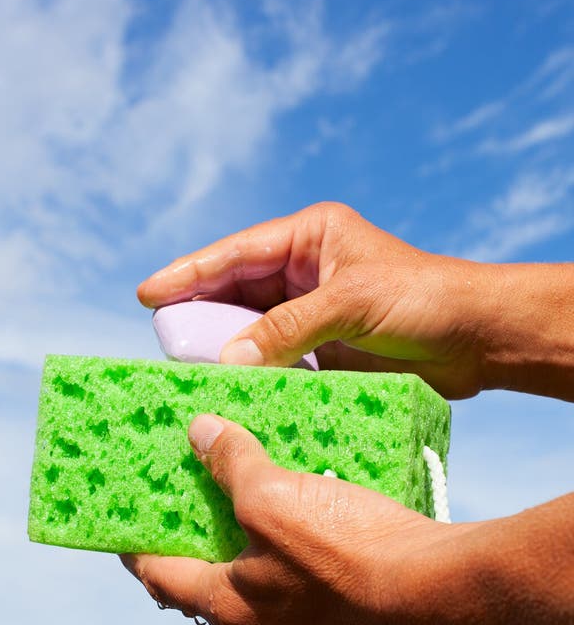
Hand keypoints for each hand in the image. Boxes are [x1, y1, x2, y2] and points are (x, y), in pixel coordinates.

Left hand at [121, 413, 472, 624]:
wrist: (433, 589)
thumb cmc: (344, 550)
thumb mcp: (273, 496)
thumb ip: (232, 464)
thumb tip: (200, 432)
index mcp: (228, 604)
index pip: (159, 576)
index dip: (134, 547)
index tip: (122, 525)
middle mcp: (259, 624)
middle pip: (205, 581)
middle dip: (190, 543)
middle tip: (184, 502)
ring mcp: (302, 622)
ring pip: (255, 579)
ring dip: (242, 544)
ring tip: (241, 498)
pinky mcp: (340, 610)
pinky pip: (296, 576)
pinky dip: (284, 547)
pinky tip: (301, 512)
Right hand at [138, 202, 494, 399]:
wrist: (476, 337)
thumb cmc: (423, 299)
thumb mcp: (350, 303)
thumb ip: (287, 328)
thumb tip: (228, 360)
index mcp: (310, 237)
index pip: (236, 254)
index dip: (189, 273)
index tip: (147, 294)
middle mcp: (306, 271)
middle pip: (237, 291)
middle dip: (199, 313)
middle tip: (160, 339)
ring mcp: (314, 312)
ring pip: (252, 328)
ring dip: (224, 348)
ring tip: (183, 369)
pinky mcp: (326, 349)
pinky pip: (277, 358)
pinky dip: (254, 372)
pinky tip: (230, 387)